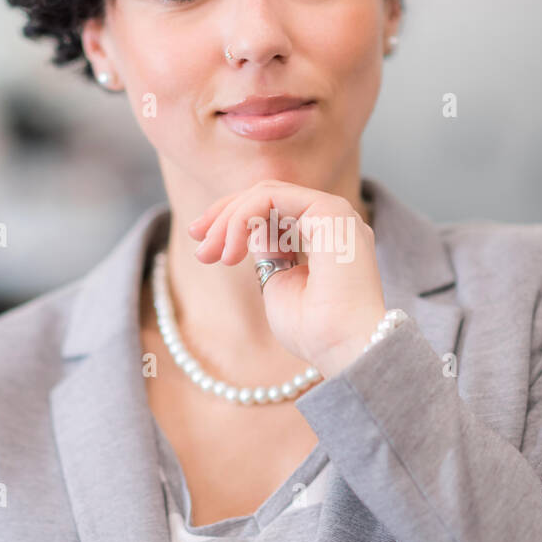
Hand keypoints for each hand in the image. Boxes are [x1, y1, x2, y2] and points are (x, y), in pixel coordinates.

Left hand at [187, 179, 386, 377]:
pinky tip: (232, 249)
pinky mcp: (330, 210)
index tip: (203, 248)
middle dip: (224, 215)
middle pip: (268, 197)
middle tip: (197, 240)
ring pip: (267, 193)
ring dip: (230, 218)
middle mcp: (332, 221)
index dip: (233, 223)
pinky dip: (244, 216)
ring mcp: (334, 213)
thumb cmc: (315, 332)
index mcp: (325, 239)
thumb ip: (266, 255)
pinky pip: (273, 197)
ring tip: (212, 252)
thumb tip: (252, 231)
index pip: (273, 212)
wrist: (344, 347)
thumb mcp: (277, 286)